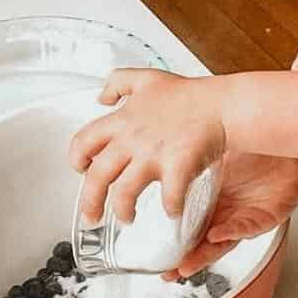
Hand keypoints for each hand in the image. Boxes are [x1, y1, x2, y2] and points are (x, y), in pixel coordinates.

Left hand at [68, 68, 226, 227]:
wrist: (220, 105)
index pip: (84, 141)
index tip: (80, 169)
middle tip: (92, 216)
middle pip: (97, 175)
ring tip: (127, 218)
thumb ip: (118, 82)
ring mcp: (154, 155)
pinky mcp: (177, 168)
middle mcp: (132, 140)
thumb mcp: (145, 78)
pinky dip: (170, 209)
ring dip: (123, 210)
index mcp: (122, 121)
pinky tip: (172, 212)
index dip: (77, 158)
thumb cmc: (187, 95)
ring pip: (124, 192)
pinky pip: (169, 197)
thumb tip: (101, 97)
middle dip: (89, 201)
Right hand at [163, 152, 297, 278]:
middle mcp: (228, 215)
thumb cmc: (257, 154)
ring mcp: (245, 219)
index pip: (191, 226)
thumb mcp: (218, 156)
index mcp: (214, 202)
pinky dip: (231, 232)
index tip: (158, 254)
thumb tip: (170, 156)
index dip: (175, 241)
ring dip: (205, 255)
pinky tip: (216, 235)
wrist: (289, 152)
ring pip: (223, 244)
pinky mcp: (265, 219)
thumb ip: (196, 162)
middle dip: (187, 259)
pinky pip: (246, 228)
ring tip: (187, 265)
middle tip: (169, 273)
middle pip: (204, 243)